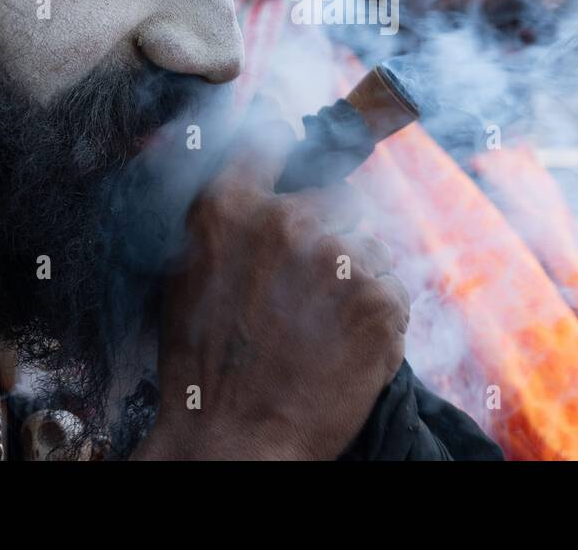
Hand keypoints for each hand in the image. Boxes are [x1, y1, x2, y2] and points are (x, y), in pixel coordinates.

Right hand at [136, 103, 407, 459]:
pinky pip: (392, 283)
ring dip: (355, 272)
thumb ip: (221, 215)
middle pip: (337, 191)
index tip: (304, 150)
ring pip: (368, 241)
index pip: (273, 137)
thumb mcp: (185, 274)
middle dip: (331, 228)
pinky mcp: (380, 297)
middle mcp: (286, 218)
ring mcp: (338, 255)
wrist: (235, 440)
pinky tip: (344, 344)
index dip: (290, 147)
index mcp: (227, 206)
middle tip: (312, 283)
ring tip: (322, 325)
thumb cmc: (204, 366)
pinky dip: (377, 312)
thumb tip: (256, 164)